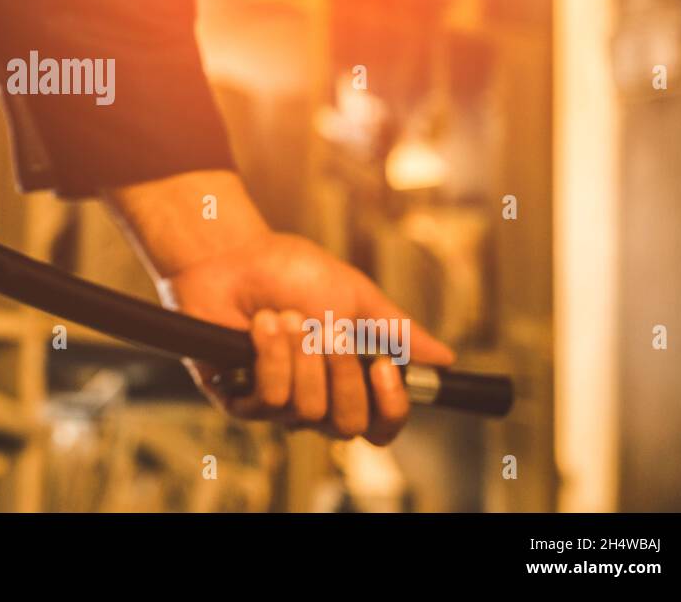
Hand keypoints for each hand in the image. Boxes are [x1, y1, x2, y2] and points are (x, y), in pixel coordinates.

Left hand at [166, 231, 453, 443]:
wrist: (233, 254)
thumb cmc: (290, 272)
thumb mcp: (354, 294)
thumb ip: (396, 331)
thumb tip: (447, 360)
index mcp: (348, 381)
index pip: (382, 427)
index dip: (391, 408)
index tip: (384, 368)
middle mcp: (316, 401)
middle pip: (348, 427)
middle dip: (341, 374)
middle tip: (327, 330)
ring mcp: (276, 404)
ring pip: (308, 412)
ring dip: (302, 356)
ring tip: (286, 315)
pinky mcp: (238, 398)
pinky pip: (269, 400)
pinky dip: (272, 356)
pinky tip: (263, 325)